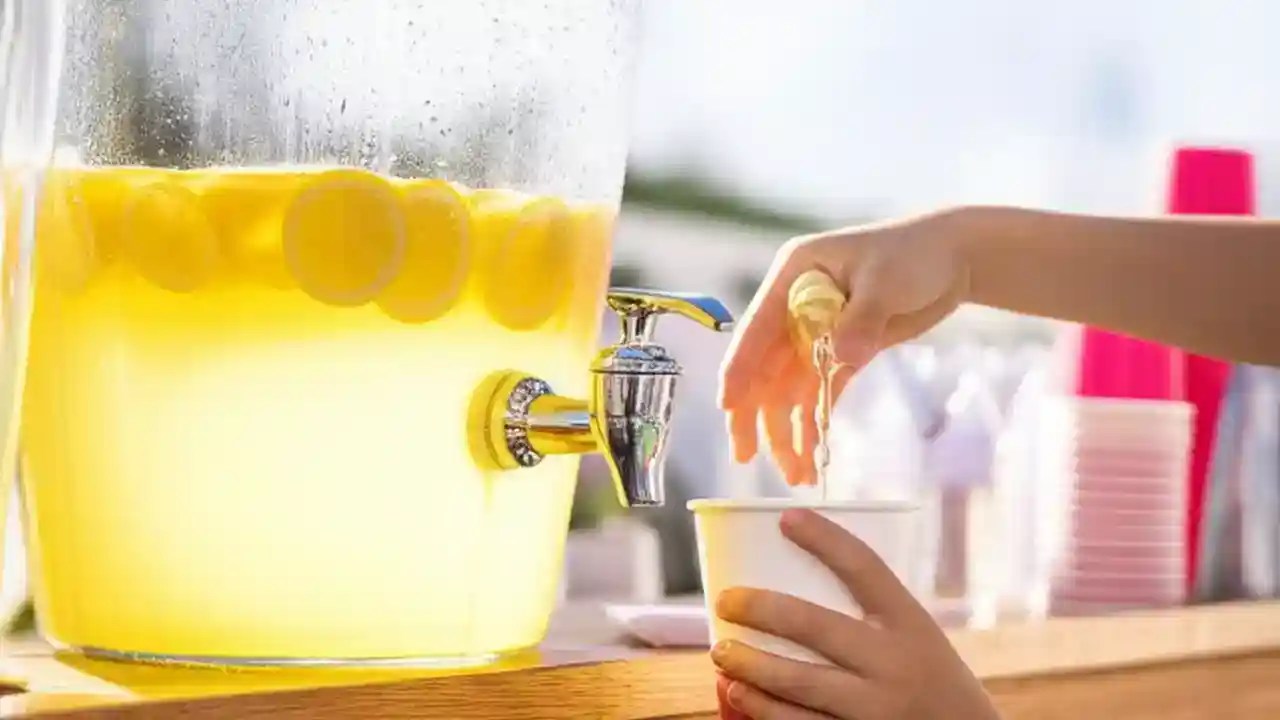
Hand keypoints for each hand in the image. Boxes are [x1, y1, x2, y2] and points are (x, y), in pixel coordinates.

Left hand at [710, 509, 998, 719]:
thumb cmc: (933, 684)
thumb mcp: (919, 641)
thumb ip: (874, 620)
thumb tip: (794, 595)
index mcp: (910, 625)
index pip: (864, 568)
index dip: (825, 539)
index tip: (787, 517)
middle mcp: (893, 664)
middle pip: (814, 625)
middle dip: (760, 609)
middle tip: (724, 601)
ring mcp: (875, 708)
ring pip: (797, 682)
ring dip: (750, 665)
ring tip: (721, 652)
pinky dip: (761, 709)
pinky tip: (738, 693)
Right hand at [718, 208, 972, 484]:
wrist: (954, 256)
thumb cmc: (916, 252)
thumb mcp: (885, 280)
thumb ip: (861, 319)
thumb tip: (839, 356)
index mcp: (794, 276)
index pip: (757, 328)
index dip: (741, 369)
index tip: (728, 406)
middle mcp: (796, 306)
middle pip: (765, 366)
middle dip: (755, 413)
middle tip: (744, 457)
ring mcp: (816, 331)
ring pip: (789, 388)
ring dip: (787, 430)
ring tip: (793, 474)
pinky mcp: (841, 350)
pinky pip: (819, 393)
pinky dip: (814, 424)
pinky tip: (811, 456)